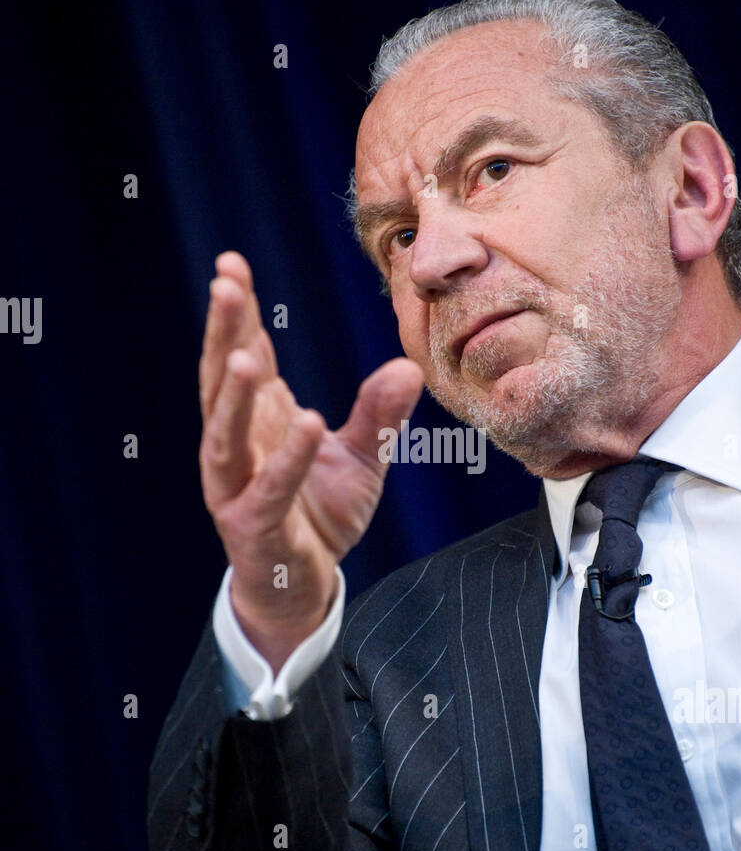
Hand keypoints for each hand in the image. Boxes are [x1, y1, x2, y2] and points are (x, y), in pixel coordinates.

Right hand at [199, 252, 423, 669]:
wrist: (303, 586)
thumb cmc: (320, 514)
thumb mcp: (362, 459)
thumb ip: (380, 415)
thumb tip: (409, 368)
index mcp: (258, 420)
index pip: (241, 354)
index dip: (236, 312)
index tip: (231, 264)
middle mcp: (236, 446)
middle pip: (221, 381)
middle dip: (222, 333)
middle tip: (224, 283)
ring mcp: (236, 487)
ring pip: (225, 435)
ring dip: (234, 396)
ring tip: (247, 354)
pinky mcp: (253, 527)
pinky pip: (267, 490)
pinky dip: (286, 459)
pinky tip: (307, 423)